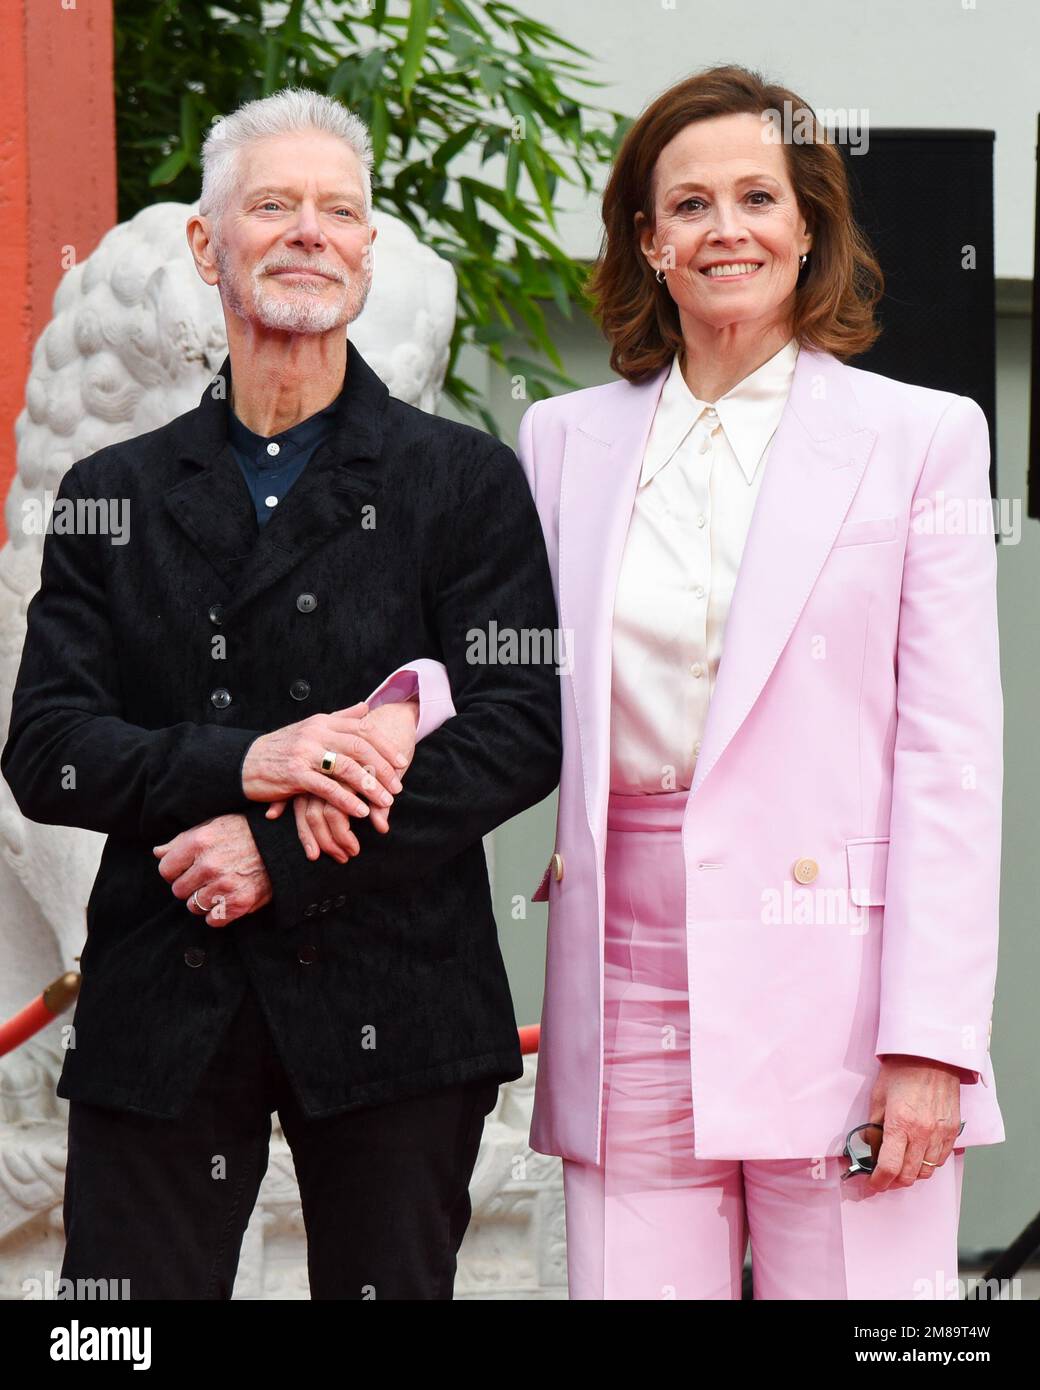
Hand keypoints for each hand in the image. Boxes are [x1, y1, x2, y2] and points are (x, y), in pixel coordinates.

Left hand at [152, 813, 272, 925]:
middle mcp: (209, 865)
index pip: (165, 870)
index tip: (187, 868)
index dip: (175, 870)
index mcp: (199, 842)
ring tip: (219, 887)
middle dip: (189, 886)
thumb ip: (182, 840)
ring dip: (204, 900)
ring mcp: (224, 886)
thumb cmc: (245, 833)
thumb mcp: (213, 826)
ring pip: (194, 906)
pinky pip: (212, 920)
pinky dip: (218, 914)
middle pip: (178, 890)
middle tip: (207, 877)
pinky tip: (227, 899)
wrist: (282, 845)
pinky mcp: (240, 903)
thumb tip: (157, 852)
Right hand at [266, 699, 419, 860]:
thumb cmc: (281, 749)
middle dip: (383, 768)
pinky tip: (361, 811)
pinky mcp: (295, 774)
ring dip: (370, 786)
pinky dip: (347, 800)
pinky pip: (328, 788)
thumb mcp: (310, 728)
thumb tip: (366, 707)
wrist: (244, 763)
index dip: (385, 746)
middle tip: (398, 787)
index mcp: (322, 721)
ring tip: (385, 802)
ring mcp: (305, 753)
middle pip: (359, 747)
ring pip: (346, 767)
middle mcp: (315, 733)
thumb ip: (339, 718)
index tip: (402, 762)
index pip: (362, 729)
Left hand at [863, 1054, 964, 1192]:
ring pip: (927, 1171)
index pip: (889, 1167)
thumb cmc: (901, 1071)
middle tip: (883, 1178)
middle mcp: (923, 1133)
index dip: (878, 1182)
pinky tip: (919, 1155)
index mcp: (900, 1124)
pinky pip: (941, 1159)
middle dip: (893, 1181)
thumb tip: (868, 1149)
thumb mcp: (878, 1097)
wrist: (932, 1054)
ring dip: (912, 1174)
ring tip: (901, 1166)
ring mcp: (941, 1133)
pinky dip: (929, 1164)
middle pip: (909, 1175)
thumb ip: (874, 1127)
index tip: (872, 1185)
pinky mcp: (953, 1131)